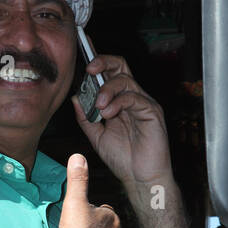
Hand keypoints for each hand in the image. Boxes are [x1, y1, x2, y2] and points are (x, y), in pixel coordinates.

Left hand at [72, 50, 172, 200]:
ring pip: (126, 80)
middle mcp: (132, 97)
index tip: (83, 48)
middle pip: (120, 66)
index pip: (108, 72)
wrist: (140, 178)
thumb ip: (85, 117)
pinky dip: (119, 101)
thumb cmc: (124, 159)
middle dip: (103, 62)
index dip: (97, 58)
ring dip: (108, 89)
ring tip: (99, 106)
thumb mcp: (96, 136)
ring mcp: (143, 103)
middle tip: (89, 69)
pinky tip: (109, 112)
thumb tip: (74, 98)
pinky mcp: (152, 111)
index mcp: (118, 100)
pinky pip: (135, 97)